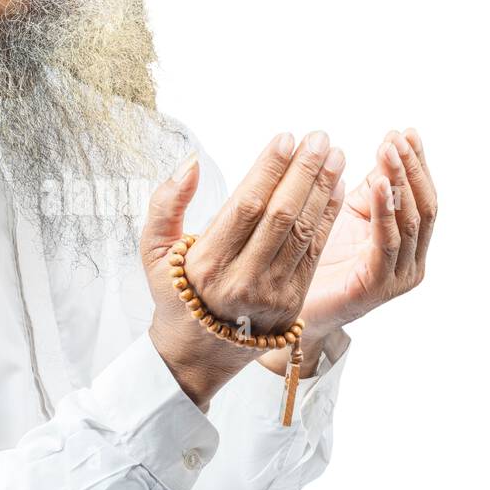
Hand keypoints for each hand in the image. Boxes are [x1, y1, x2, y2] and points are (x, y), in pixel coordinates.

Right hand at [141, 130, 345, 408]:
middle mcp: (242, 280)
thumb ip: (166, 203)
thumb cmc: (176, 291)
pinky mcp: (293, 301)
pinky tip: (336, 189)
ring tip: (335, 155)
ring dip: (322, 190)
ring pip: (302, 232)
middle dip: (304, 172)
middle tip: (319, 138)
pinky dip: (327, 217)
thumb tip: (191, 162)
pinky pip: (314, 252)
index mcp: (208, 264)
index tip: (286, 138)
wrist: (199, 352)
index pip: (246, 206)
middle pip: (281, 215)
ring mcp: (272, 293)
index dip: (269, 170)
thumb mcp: (154, 250)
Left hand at [299, 127, 436, 337]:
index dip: (417, 164)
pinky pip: (387, 243)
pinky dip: (385, 211)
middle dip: (412, 169)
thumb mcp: (350, 214)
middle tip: (397, 138)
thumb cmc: (318, 259)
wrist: (288, 309)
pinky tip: (376, 184)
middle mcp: (411, 262)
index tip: (405, 131)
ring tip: (388, 151)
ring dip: (400, 182)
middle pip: (424, 207)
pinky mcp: (376, 287)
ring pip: (410, 223)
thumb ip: (372, 187)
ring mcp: (397, 277)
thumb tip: (391, 143)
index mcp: (408, 244)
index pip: (422, 197)